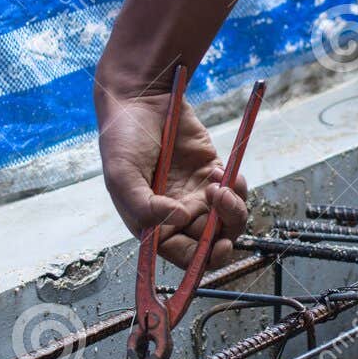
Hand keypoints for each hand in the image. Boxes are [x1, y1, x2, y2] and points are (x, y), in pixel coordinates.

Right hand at [95, 82, 249, 269]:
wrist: (141, 100)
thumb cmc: (122, 139)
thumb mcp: (122, 175)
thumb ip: (144, 207)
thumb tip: (180, 220)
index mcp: (153, 227)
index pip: (184, 257)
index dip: (203, 258)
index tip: (218, 245)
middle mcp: (177, 217)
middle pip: (212, 243)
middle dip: (223, 230)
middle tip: (221, 202)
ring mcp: (197, 196)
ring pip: (228, 221)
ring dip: (232, 208)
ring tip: (219, 184)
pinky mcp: (213, 174)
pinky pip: (235, 193)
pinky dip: (236, 187)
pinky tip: (219, 172)